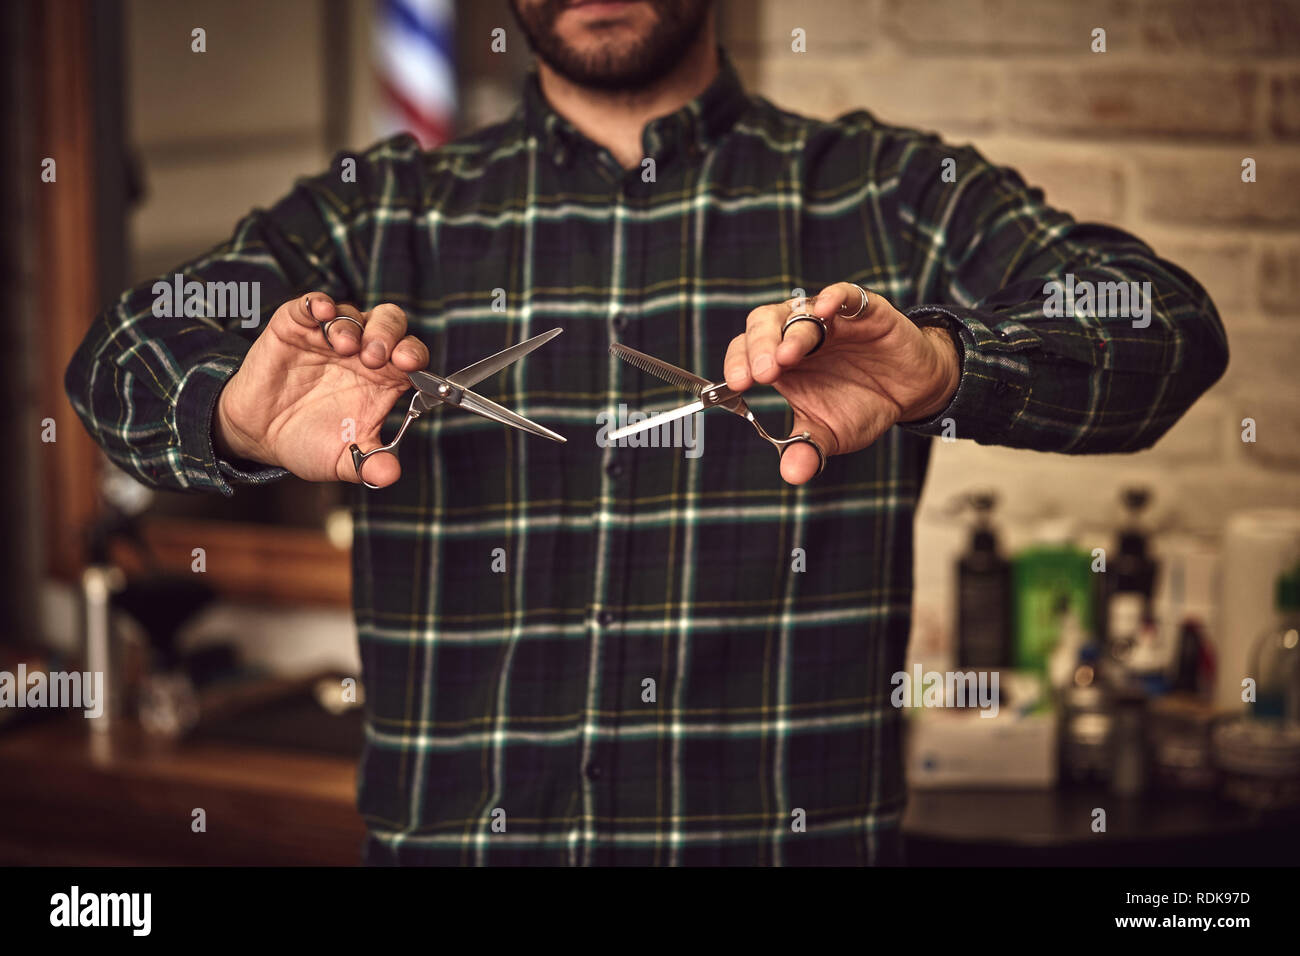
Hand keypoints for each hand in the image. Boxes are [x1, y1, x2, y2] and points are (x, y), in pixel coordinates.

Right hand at [213, 293, 429, 486]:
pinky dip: (318, 304)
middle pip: (390, 324)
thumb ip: (367, 465)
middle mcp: (362, 352)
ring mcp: (330, 337)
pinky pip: (312, 304)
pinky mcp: (297, 327)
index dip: (415, 357)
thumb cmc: (307, 441)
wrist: (259, 435)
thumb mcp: (341, 460)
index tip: (410, 367)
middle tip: (375, 356)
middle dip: (389, 334)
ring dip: (353, 325)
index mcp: (383, 380)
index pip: (412, 357)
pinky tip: (321, 312)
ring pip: (353, 312)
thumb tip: (390, 474)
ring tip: (345, 347)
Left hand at [723, 283, 960, 484]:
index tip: (737, 385)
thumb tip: (793, 475)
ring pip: (798, 311)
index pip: (745, 352)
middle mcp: (798, 336)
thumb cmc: (862, 405)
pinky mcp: (865, 310)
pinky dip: (832, 299)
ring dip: (790, 334)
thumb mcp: (833, 433)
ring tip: (786, 357)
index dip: (737, 364)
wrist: (912, 391)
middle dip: (757, 347)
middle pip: (762, 324)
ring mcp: (829, 320)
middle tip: (761, 375)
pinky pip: (845, 295)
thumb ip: (810, 449)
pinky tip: (823, 311)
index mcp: (781, 362)